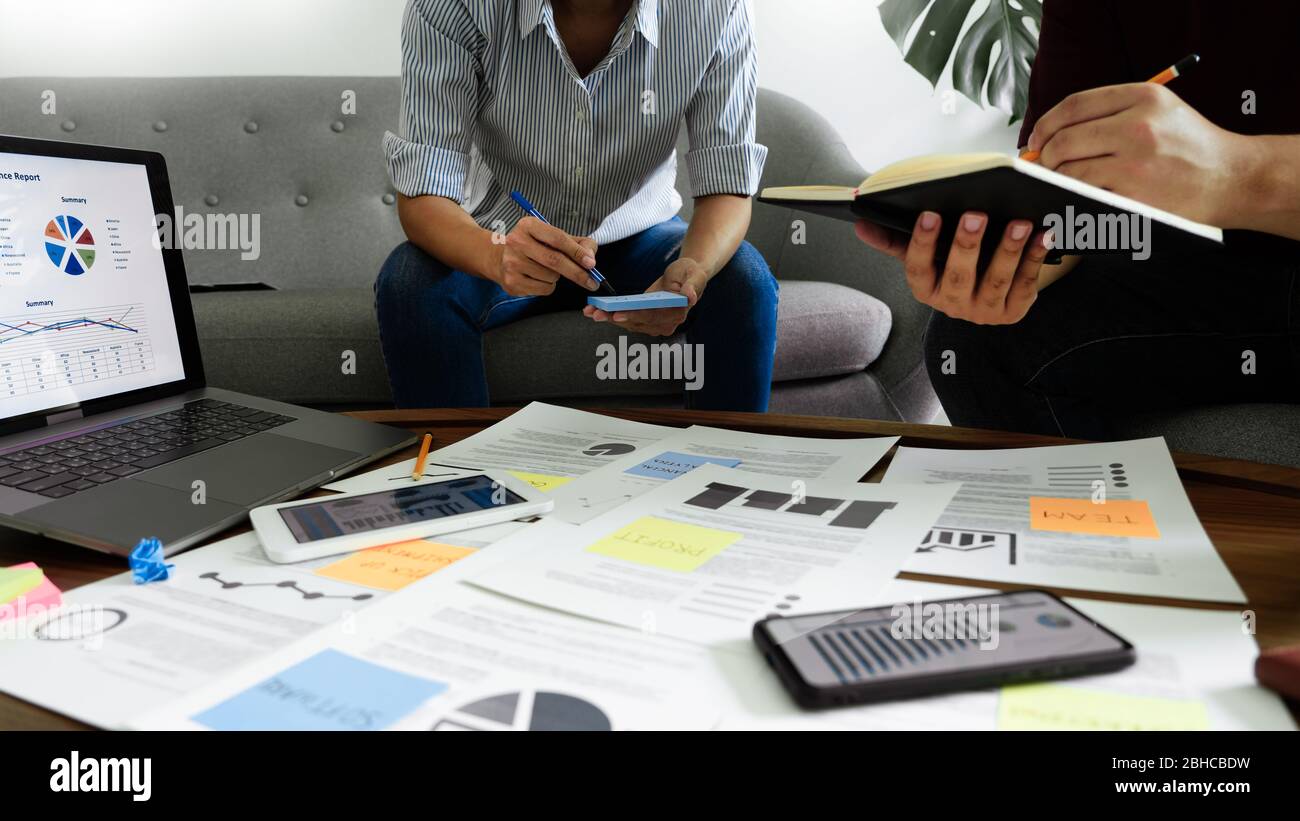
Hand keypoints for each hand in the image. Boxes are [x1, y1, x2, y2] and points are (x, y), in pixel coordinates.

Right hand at [489, 216, 599, 295]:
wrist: (501, 258)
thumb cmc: (535, 246)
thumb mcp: (554, 236)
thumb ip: (578, 243)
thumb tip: (590, 259)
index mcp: (528, 225)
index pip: (558, 238)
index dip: (577, 252)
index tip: (591, 263)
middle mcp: (516, 242)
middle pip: (555, 260)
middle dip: (577, 273)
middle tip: (592, 281)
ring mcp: (512, 263)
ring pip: (551, 277)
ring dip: (558, 277)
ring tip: (548, 269)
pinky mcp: (511, 281)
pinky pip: (543, 289)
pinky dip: (549, 286)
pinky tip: (539, 278)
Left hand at [583, 257, 708, 336]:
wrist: (687, 277)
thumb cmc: (690, 273)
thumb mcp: (694, 274)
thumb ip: (692, 285)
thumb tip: (690, 296)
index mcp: (677, 312)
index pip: (653, 316)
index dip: (635, 315)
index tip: (617, 314)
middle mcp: (667, 323)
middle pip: (637, 322)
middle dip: (615, 317)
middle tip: (596, 313)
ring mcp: (656, 325)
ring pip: (630, 323)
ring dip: (609, 318)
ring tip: (591, 311)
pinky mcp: (646, 321)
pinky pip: (627, 320)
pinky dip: (611, 316)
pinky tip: (596, 310)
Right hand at [855, 211, 1048, 324]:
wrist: (986, 298)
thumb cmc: (950, 267)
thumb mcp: (925, 256)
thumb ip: (894, 240)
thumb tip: (860, 224)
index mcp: (925, 289)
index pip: (917, 267)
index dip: (922, 242)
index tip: (928, 213)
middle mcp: (951, 304)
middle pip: (957, 275)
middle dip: (967, 245)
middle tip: (976, 214)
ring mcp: (983, 311)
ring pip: (994, 281)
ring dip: (1007, 251)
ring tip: (1019, 222)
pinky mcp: (1012, 311)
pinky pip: (1024, 285)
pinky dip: (1034, 259)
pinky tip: (1043, 235)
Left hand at [1025, 83, 1241, 224]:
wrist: (1232, 177)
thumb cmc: (1192, 146)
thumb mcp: (1160, 110)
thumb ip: (1111, 114)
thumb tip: (1054, 131)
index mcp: (1143, 97)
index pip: (1073, 105)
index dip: (1045, 124)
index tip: (1036, 139)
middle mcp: (1138, 125)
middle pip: (1064, 139)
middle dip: (1044, 156)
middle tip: (1042, 166)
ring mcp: (1135, 162)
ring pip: (1069, 170)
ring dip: (1056, 179)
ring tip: (1060, 182)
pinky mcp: (1133, 194)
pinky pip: (1084, 195)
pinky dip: (1072, 197)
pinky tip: (1074, 197)